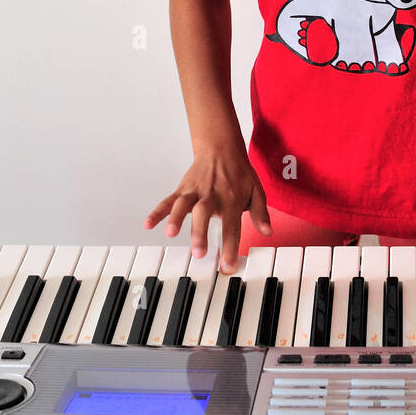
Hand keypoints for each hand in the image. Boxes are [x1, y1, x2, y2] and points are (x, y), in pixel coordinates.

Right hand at [143, 144, 271, 272]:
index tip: (227, 267)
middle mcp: (212, 195)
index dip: (230, 247)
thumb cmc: (239, 173)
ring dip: (176, 218)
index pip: (232, 226)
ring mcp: (196, 191)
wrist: (221, 147)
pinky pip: (168, 199)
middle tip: (198, 253)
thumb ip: (261, 213)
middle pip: (204, 214)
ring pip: (184, 204)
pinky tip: (148, 223)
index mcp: (232, 199)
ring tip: (170, 233)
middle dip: (200, 233)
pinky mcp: (183, 188)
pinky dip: (158, 211)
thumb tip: (267, 232)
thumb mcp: (256, 190)